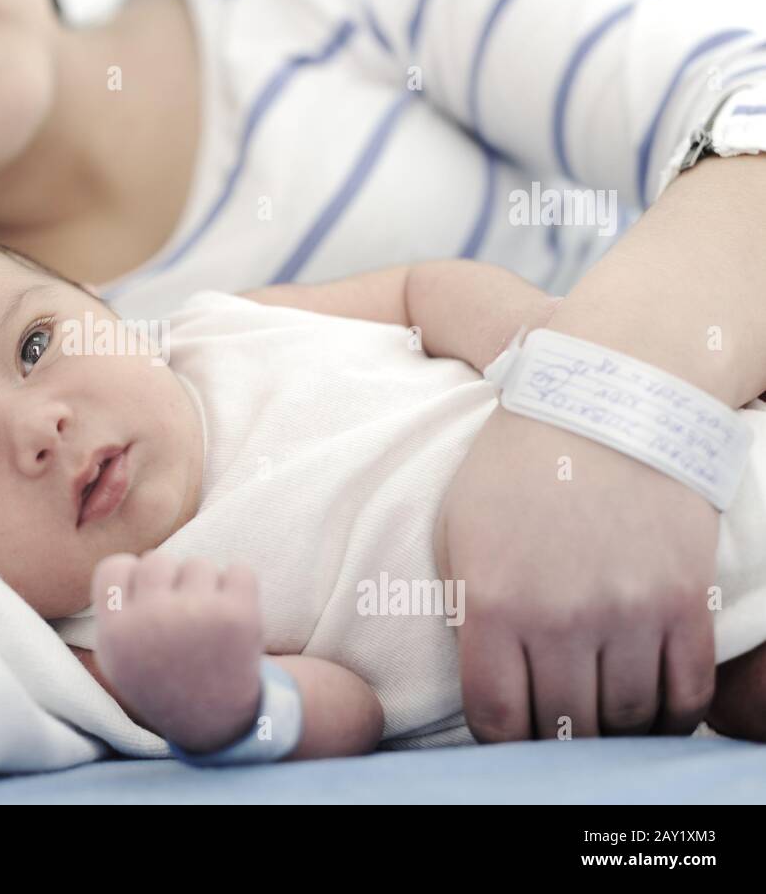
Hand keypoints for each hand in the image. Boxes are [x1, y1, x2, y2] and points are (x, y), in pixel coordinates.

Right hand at [92, 551, 263, 752]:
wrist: (215, 722)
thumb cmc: (160, 678)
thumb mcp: (117, 657)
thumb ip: (113, 610)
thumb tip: (133, 560)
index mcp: (117, 633)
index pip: (115, 567)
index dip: (132, 580)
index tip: (146, 603)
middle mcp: (152, 621)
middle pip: (156, 559)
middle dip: (169, 581)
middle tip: (178, 615)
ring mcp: (197, 615)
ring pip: (197, 564)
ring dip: (203, 587)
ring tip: (204, 624)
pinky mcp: (239, 615)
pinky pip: (239, 570)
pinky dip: (238, 587)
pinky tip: (230, 616)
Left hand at [434, 407, 718, 740]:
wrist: (606, 404)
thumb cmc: (517, 466)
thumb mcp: (459, 532)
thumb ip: (466, 610)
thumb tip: (487, 678)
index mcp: (492, 601)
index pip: (497, 717)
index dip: (503, 740)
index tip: (510, 733)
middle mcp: (560, 617)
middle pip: (563, 727)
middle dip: (556, 740)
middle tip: (558, 729)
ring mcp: (627, 612)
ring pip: (625, 720)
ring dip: (612, 734)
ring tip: (602, 722)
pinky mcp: (684, 602)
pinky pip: (685, 694)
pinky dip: (670, 718)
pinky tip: (652, 715)